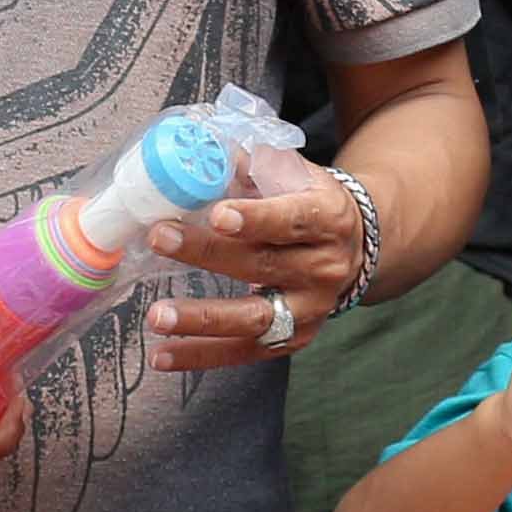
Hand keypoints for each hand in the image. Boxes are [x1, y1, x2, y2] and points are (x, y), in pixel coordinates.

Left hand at [151, 163, 372, 371]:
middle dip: (207, 253)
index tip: (217, 215)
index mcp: (328, 218)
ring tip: (157, 316)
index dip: (255, 218)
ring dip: (201, 319)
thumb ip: (250, 168)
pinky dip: (201, 355)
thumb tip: (199, 155)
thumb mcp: (294, 175)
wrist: (354, 248)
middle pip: (263, 264)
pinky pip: (245, 352)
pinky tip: (161, 356)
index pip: (292, 219)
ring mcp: (311, 309)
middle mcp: (324, 267)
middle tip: (159, 238)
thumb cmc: (308, 202)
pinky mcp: (293, 338)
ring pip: (254, 318)